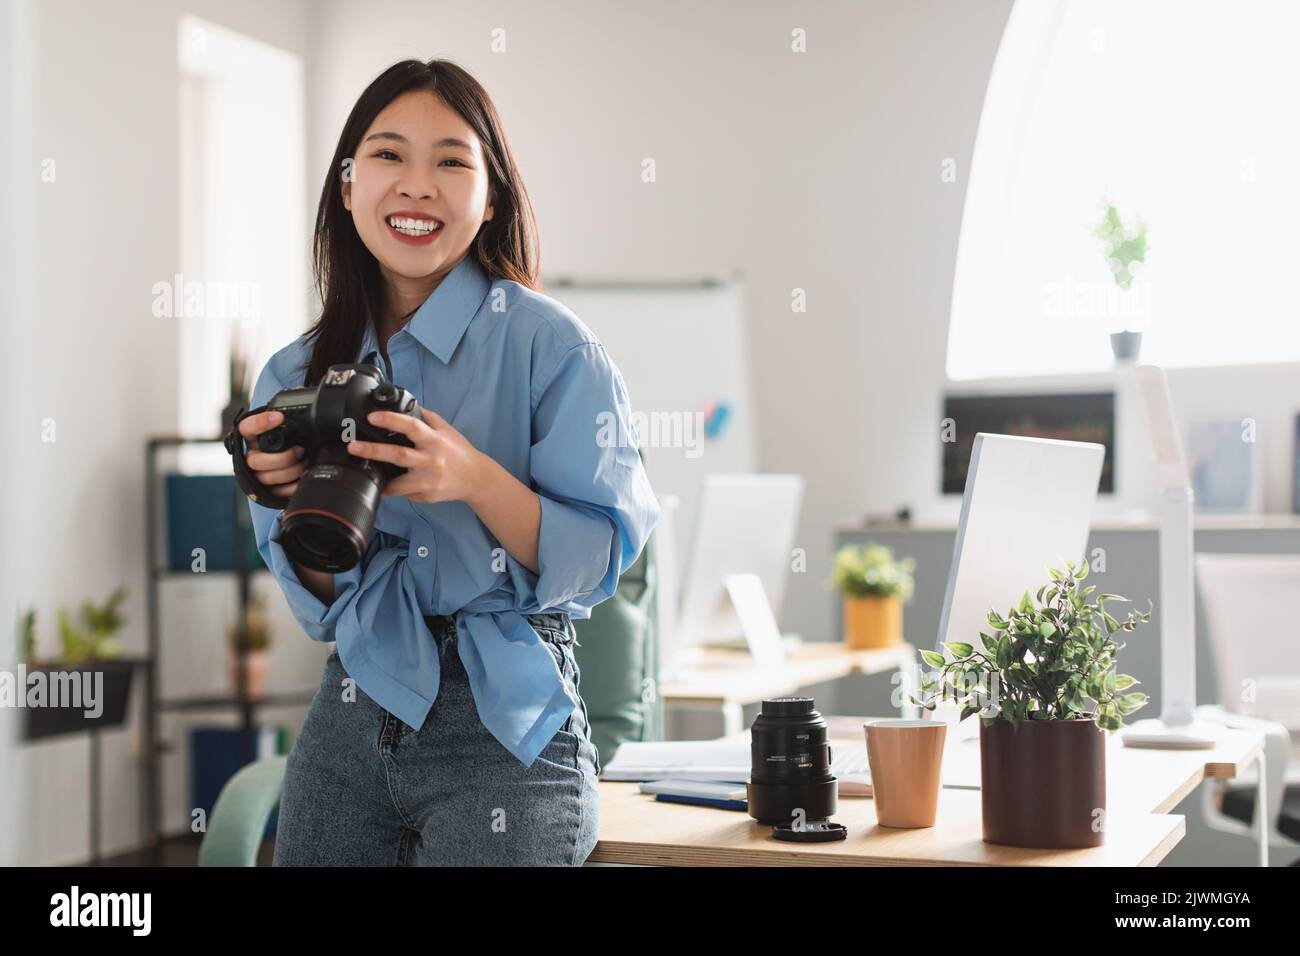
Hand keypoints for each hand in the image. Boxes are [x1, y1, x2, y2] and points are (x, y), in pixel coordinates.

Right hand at [237, 410, 305, 497]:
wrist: (290, 458)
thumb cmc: (288, 440)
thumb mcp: (287, 426)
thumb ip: (289, 414)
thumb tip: (303, 396)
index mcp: (253, 438)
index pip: (246, 427)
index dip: (260, 423)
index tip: (279, 417)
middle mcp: (251, 456)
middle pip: (255, 461)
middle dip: (282, 457)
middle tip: (300, 450)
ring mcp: (257, 475)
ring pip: (266, 477)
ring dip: (290, 471)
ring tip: (305, 463)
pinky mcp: (267, 491)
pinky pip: (277, 492)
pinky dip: (293, 486)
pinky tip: (303, 477)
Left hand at [347, 407, 488, 504]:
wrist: (476, 478)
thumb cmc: (459, 452)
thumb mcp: (446, 430)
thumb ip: (426, 418)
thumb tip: (404, 406)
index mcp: (435, 441)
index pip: (411, 427)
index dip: (391, 420)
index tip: (372, 417)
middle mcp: (432, 461)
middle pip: (399, 455)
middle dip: (373, 450)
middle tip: (353, 446)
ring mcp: (429, 481)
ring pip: (398, 483)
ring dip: (379, 477)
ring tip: (363, 471)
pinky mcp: (426, 496)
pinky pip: (403, 493)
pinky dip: (392, 488)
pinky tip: (385, 484)